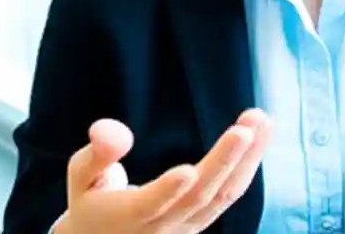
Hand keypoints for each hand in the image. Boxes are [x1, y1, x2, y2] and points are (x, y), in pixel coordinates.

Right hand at [56, 109, 272, 233]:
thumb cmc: (92, 203)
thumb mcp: (81, 178)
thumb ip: (96, 155)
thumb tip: (109, 129)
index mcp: (127, 218)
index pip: (150, 206)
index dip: (168, 192)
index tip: (187, 171)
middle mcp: (163, 227)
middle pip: (198, 198)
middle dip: (223, 162)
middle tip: (245, 128)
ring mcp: (188, 226)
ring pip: (223, 196)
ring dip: (248, 158)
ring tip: (263, 120)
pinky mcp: (204, 220)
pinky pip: (231, 193)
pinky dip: (249, 164)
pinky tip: (262, 133)